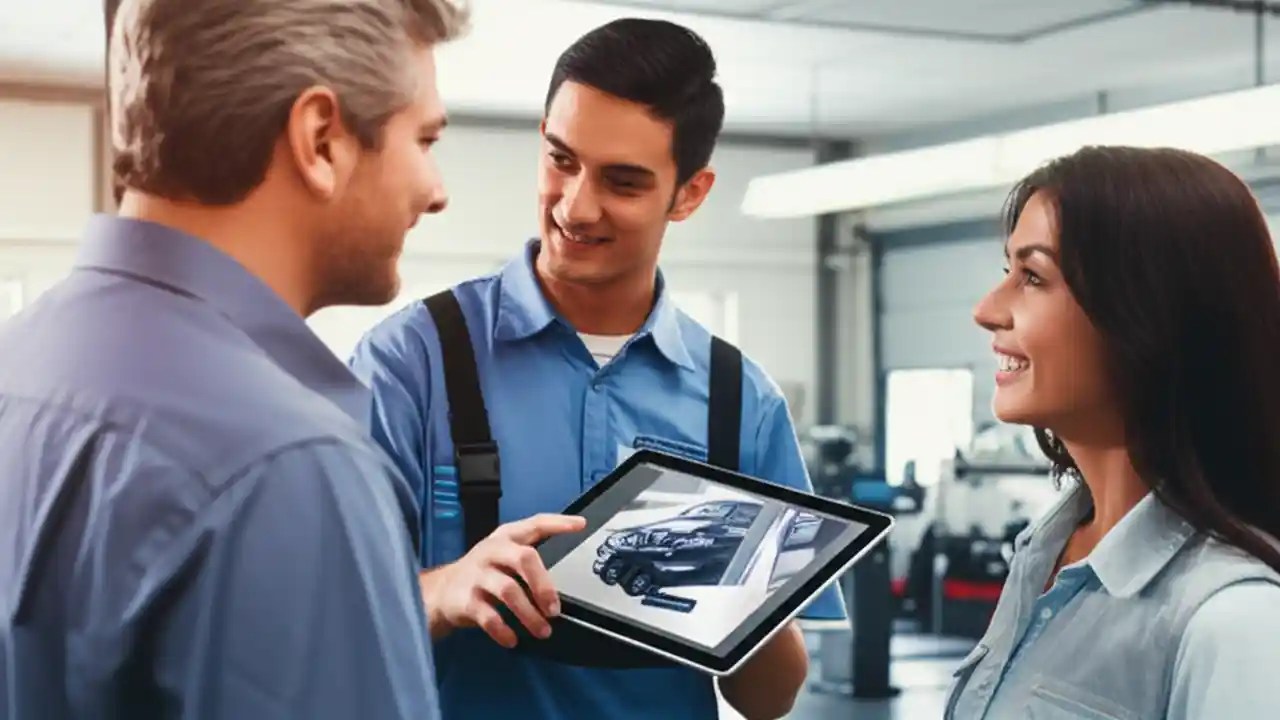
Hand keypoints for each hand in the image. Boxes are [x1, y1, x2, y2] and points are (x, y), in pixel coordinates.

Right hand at [423, 513, 585, 647]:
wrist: (440, 591)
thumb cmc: (483, 573)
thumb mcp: (503, 556)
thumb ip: (530, 560)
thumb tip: (568, 580)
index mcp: (505, 538)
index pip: (535, 524)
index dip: (558, 523)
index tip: (580, 525)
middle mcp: (491, 551)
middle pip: (523, 558)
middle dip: (544, 585)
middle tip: (555, 609)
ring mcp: (477, 575)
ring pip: (509, 591)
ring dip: (529, 614)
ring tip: (543, 630)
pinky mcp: (466, 600)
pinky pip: (489, 617)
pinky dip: (504, 630)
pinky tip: (513, 639)